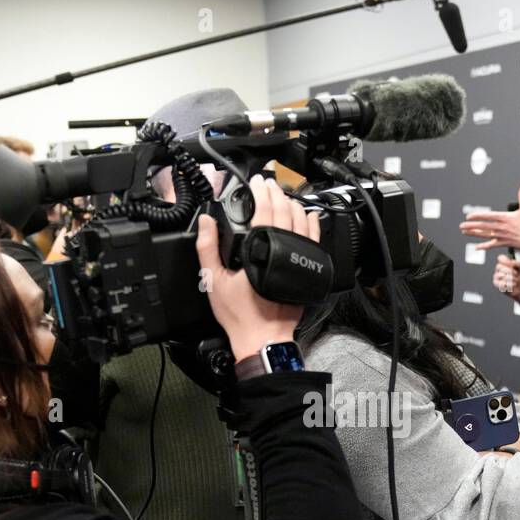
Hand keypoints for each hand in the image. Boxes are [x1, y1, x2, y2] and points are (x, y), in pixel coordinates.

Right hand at [195, 175, 319, 361]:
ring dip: (293, 205)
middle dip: (277, 193)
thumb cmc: (240, 314)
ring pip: (302, 222)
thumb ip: (207, 247)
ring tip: (284, 196)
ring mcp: (298, 259)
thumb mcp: (213, 280)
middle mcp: (282, 251)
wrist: (262, 337)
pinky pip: (314, 240)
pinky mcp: (306, 270)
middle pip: (284, 211)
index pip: (263, 211)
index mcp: (258, 250)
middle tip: (269, 184)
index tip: (257, 182)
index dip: (261, 192)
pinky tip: (308, 215)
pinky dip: (312, 224)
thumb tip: (206, 222)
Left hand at [459, 182, 519, 254]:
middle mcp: (502, 227)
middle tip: (461, 226)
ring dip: (474, 234)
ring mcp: (502, 236)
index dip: (478, 216)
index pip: (488, 216)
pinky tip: (477, 247)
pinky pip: (492, 245)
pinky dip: (484, 246)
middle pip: (483, 226)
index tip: (469, 216)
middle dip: (471, 226)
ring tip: (464, 232)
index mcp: (506, 218)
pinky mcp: (504, 244)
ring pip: (485, 235)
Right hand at [492, 255, 519, 300]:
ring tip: (515, 281)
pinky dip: (508, 284)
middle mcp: (499, 269)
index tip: (511, 264)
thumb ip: (517, 263)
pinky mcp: (497, 284)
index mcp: (504, 263)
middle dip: (509, 270)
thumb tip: (511, 262)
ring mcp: (496, 276)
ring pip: (499, 275)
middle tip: (516, 274)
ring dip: (510, 278)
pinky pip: (500, 283)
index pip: (500, 258)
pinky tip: (512, 285)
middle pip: (498, 266)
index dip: (505, 260)